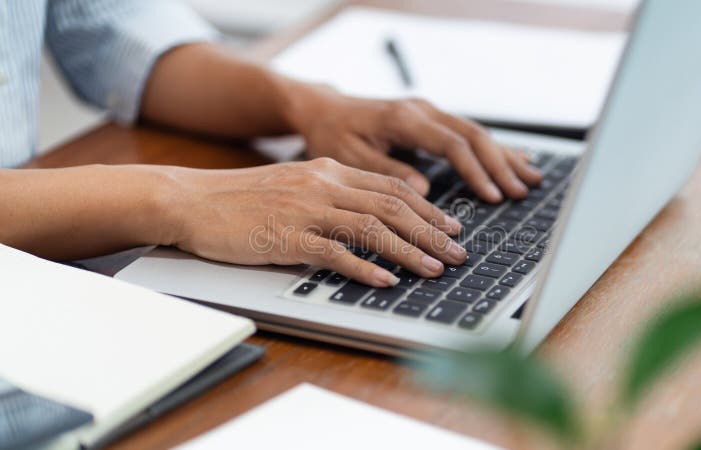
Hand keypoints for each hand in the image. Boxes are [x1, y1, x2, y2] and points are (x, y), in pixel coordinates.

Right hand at [166, 158, 465, 286]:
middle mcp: (323, 186)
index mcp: (328, 171)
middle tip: (458, 252)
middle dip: (431, 232)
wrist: (194, 200)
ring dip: (409, 250)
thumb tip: (374, 216)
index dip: (427, 209)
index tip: (450, 227)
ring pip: (372, 228)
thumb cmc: (243, 198)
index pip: (391, 187)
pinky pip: (334, 253)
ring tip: (436, 268)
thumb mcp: (296, 184)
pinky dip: (365, 267)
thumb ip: (334, 195)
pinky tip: (387, 280)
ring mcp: (306, 210)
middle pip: (392, 206)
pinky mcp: (287, 237)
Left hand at [287, 86, 542, 202]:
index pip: (452, 144)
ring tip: (531, 180)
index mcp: (404, 118)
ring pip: (476, 132)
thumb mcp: (351, 158)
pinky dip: (493, 148)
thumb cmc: (332, 134)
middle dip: (499, 166)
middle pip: (473, 135)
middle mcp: (421, 111)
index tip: (493, 196)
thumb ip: (388, 172)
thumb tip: (423, 192)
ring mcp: (428, 112)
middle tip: (520, 192)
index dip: (475, 171)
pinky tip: (516, 159)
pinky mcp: (430, 119)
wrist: (324, 109)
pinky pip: (468, 132)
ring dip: (504, 157)